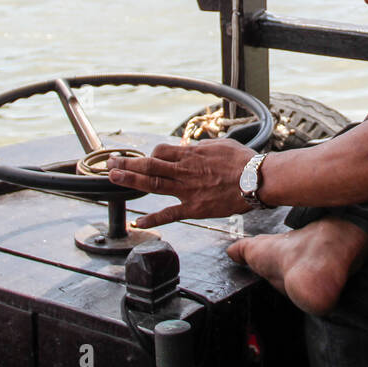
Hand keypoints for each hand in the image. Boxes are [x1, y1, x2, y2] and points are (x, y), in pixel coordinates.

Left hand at [106, 137, 254, 228]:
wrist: (256, 180)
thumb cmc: (243, 161)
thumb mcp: (220, 145)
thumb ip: (201, 148)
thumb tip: (192, 148)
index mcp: (190, 155)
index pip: (161, 151)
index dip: (150, 154)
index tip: (146, 158)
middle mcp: (184, 171)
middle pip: (149, 164)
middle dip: (128, 162)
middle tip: (111, 162)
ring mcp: (186, 190)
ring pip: (153, 183)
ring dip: (130, 180)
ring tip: (113, 177)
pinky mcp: (194, 208)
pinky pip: (169, 213)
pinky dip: (152, 218)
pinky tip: (137, 221)